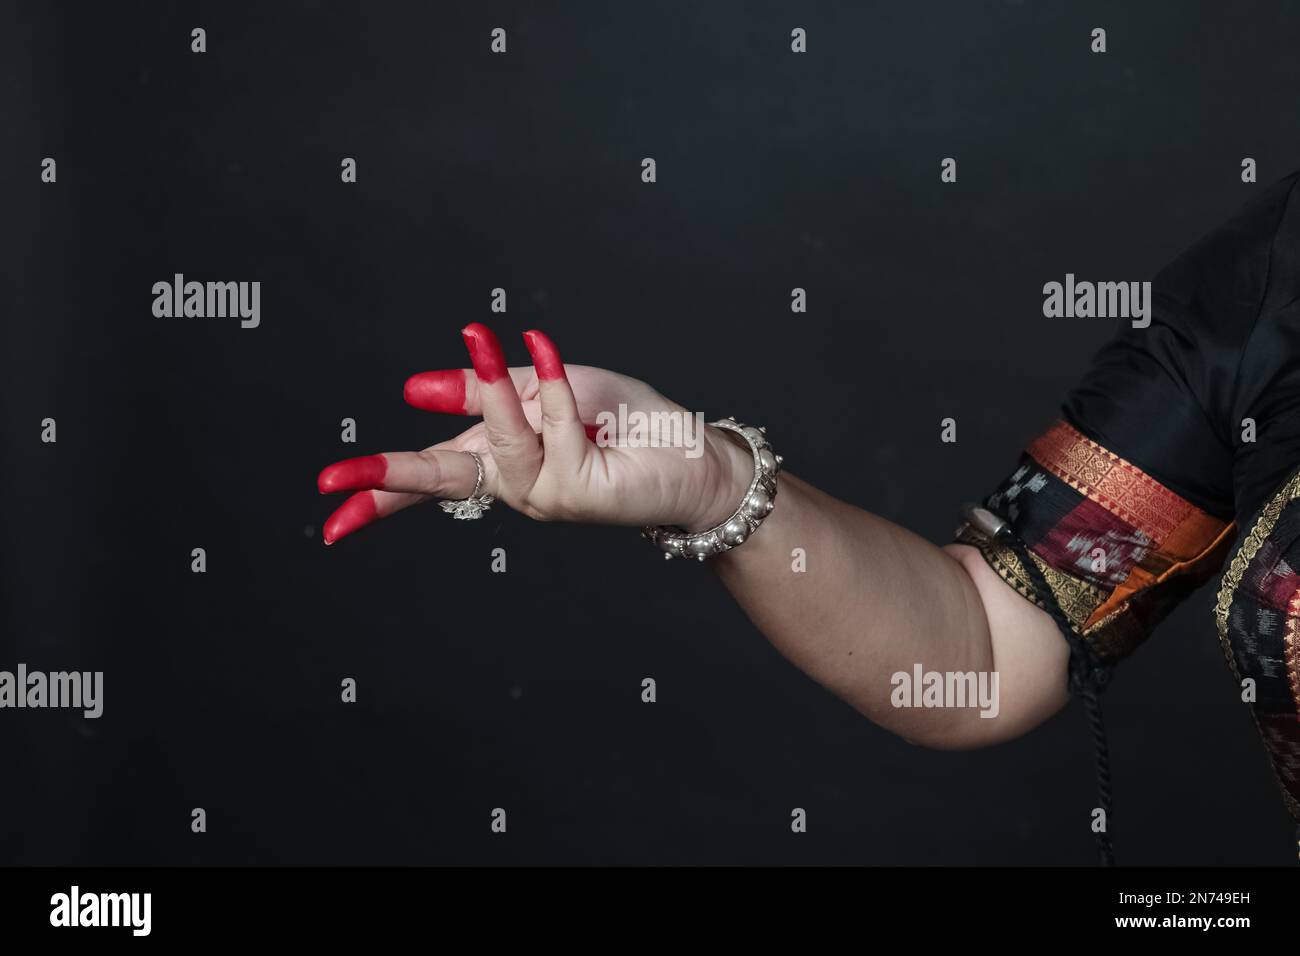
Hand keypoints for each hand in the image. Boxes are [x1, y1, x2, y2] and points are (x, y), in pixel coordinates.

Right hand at [315, 324, 753, 544]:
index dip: (381, 486)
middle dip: (391, 478)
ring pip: (501, 444)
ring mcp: (546, 493)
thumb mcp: (547, 387)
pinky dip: (551, 386)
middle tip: (338, 481)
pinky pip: (553, 429)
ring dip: (492, 392)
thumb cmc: (624, 423)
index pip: (432, 472)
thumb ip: (487, 391)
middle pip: (444, 479)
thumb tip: (416, 390)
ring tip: (483, 341)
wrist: (690, 453)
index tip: (332, 497)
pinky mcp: (579, 490)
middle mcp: (517, 484)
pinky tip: (542, 348)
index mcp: (502, 460)